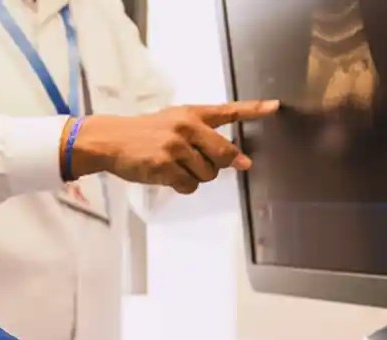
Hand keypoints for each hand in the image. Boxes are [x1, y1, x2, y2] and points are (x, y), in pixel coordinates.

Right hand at [70, 100, 279, 193]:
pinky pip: (189, 186)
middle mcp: (186, 127)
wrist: (111, 140)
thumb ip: (205, 137)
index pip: (228, 111)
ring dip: (196, 177)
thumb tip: (240, 162)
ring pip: (208, 174)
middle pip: (224, 154)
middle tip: (201, 163)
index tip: (275, 107)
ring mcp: (175, 147)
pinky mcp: (164, 166)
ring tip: (176, 167)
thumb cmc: (145, 133)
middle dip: (220, 165)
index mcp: (191, 113)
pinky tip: (167, 176)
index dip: (253, 110)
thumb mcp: (174, 122)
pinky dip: (182, 186)